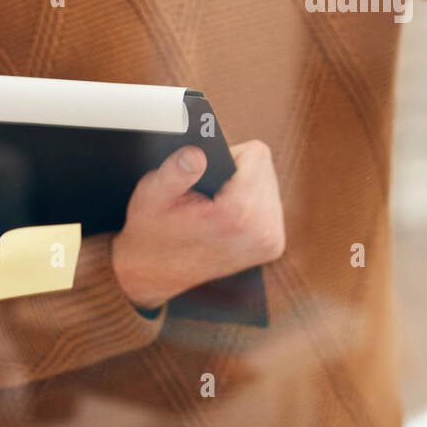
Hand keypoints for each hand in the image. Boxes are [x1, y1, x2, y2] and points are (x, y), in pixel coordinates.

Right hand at [110, 140, 285, 309]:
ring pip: (270, 185)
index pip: (257, 154)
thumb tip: (196, 154)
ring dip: (247, 187)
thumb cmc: (153, 229)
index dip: (230, 155)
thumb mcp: (152, 194)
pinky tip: (230, 216)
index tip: (210, 172)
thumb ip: (175, 171)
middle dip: (239, 172)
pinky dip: (252, 204)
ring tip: (218, 204)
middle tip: (210, 192)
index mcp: (238, 213)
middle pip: (266, 168)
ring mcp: (271, 241)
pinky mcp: (274, 246)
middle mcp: (263, 230)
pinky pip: (272, 205)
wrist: (157, 272)